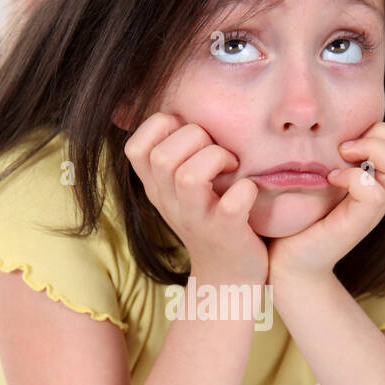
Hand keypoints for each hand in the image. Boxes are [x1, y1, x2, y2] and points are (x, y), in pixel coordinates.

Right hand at [124, 112, 268, 285]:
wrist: (228, 277)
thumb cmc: (211, 219)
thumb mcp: (181, 188)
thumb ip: (176, 153)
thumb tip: (176, 107)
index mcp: (156, 187)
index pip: (136, 146)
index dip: (161, 126)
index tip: (187, 134)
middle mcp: (169, 203)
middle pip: (163, 156)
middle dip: (196, 139)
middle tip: (219, 152)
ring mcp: (195, 220)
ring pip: (189, 176)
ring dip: (217, 159)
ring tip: (233, 168)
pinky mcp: (225, 234)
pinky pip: (231, 204)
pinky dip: (245, 191)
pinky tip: (249, 192)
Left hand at [267, 121, 384, 282]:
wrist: (286, 259)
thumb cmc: (297, 215)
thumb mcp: (318, 174)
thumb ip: (330, 151)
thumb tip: (322, 117)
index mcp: (377, 179)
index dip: (382, 131)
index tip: (346, 140)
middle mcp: (383, 194)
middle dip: (382, 136)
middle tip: (346, 148)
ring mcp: (374, 209)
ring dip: (373, 151)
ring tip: (341, 159)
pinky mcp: (359, 222)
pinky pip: (374, 190)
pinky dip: (352, 177)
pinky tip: (331, 180)